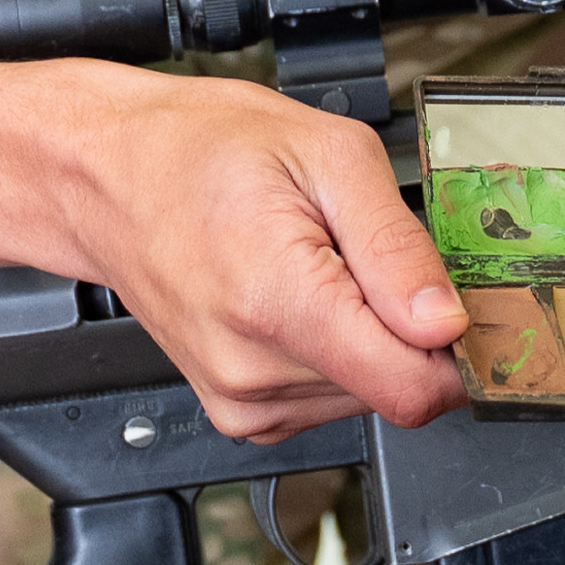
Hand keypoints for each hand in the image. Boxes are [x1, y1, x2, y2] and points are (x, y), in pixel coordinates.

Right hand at [40, 69, 469, 440]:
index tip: (453, 302)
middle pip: (395, 389)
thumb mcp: (328, 156)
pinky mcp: (237, 413)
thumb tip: (446, 319)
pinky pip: (326, 400)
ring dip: (363, 338)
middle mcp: (254, 372)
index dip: (455, 349)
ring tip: (314, 268)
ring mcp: (240, 401)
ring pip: (365, 396)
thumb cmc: (202, 151)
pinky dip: (331, 353)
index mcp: (280, 303)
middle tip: (357, 255)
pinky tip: (293, 299)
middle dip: (403, 327)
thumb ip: (396, 246)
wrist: (108, 175)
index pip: (412, 390)